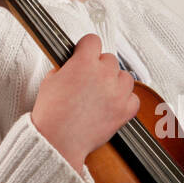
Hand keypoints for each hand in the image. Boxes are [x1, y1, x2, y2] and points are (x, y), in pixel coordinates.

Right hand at [31, 33, 139, 174]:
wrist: (58, 141)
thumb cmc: (52, 115)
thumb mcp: (50, 80)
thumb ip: (66, 68)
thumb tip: (73, 66)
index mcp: (83, 63)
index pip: (93, 41)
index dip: (86, 48)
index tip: (84, 54)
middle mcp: (103, 74)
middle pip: (110, 59)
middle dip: (99, 68)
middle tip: (88, 81)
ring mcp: (117, 93)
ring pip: (125, 77)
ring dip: (114, 82)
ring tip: (101, 94)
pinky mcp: (124, 110)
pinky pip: (133, 98)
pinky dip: (125, 101)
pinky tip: (112, 105)